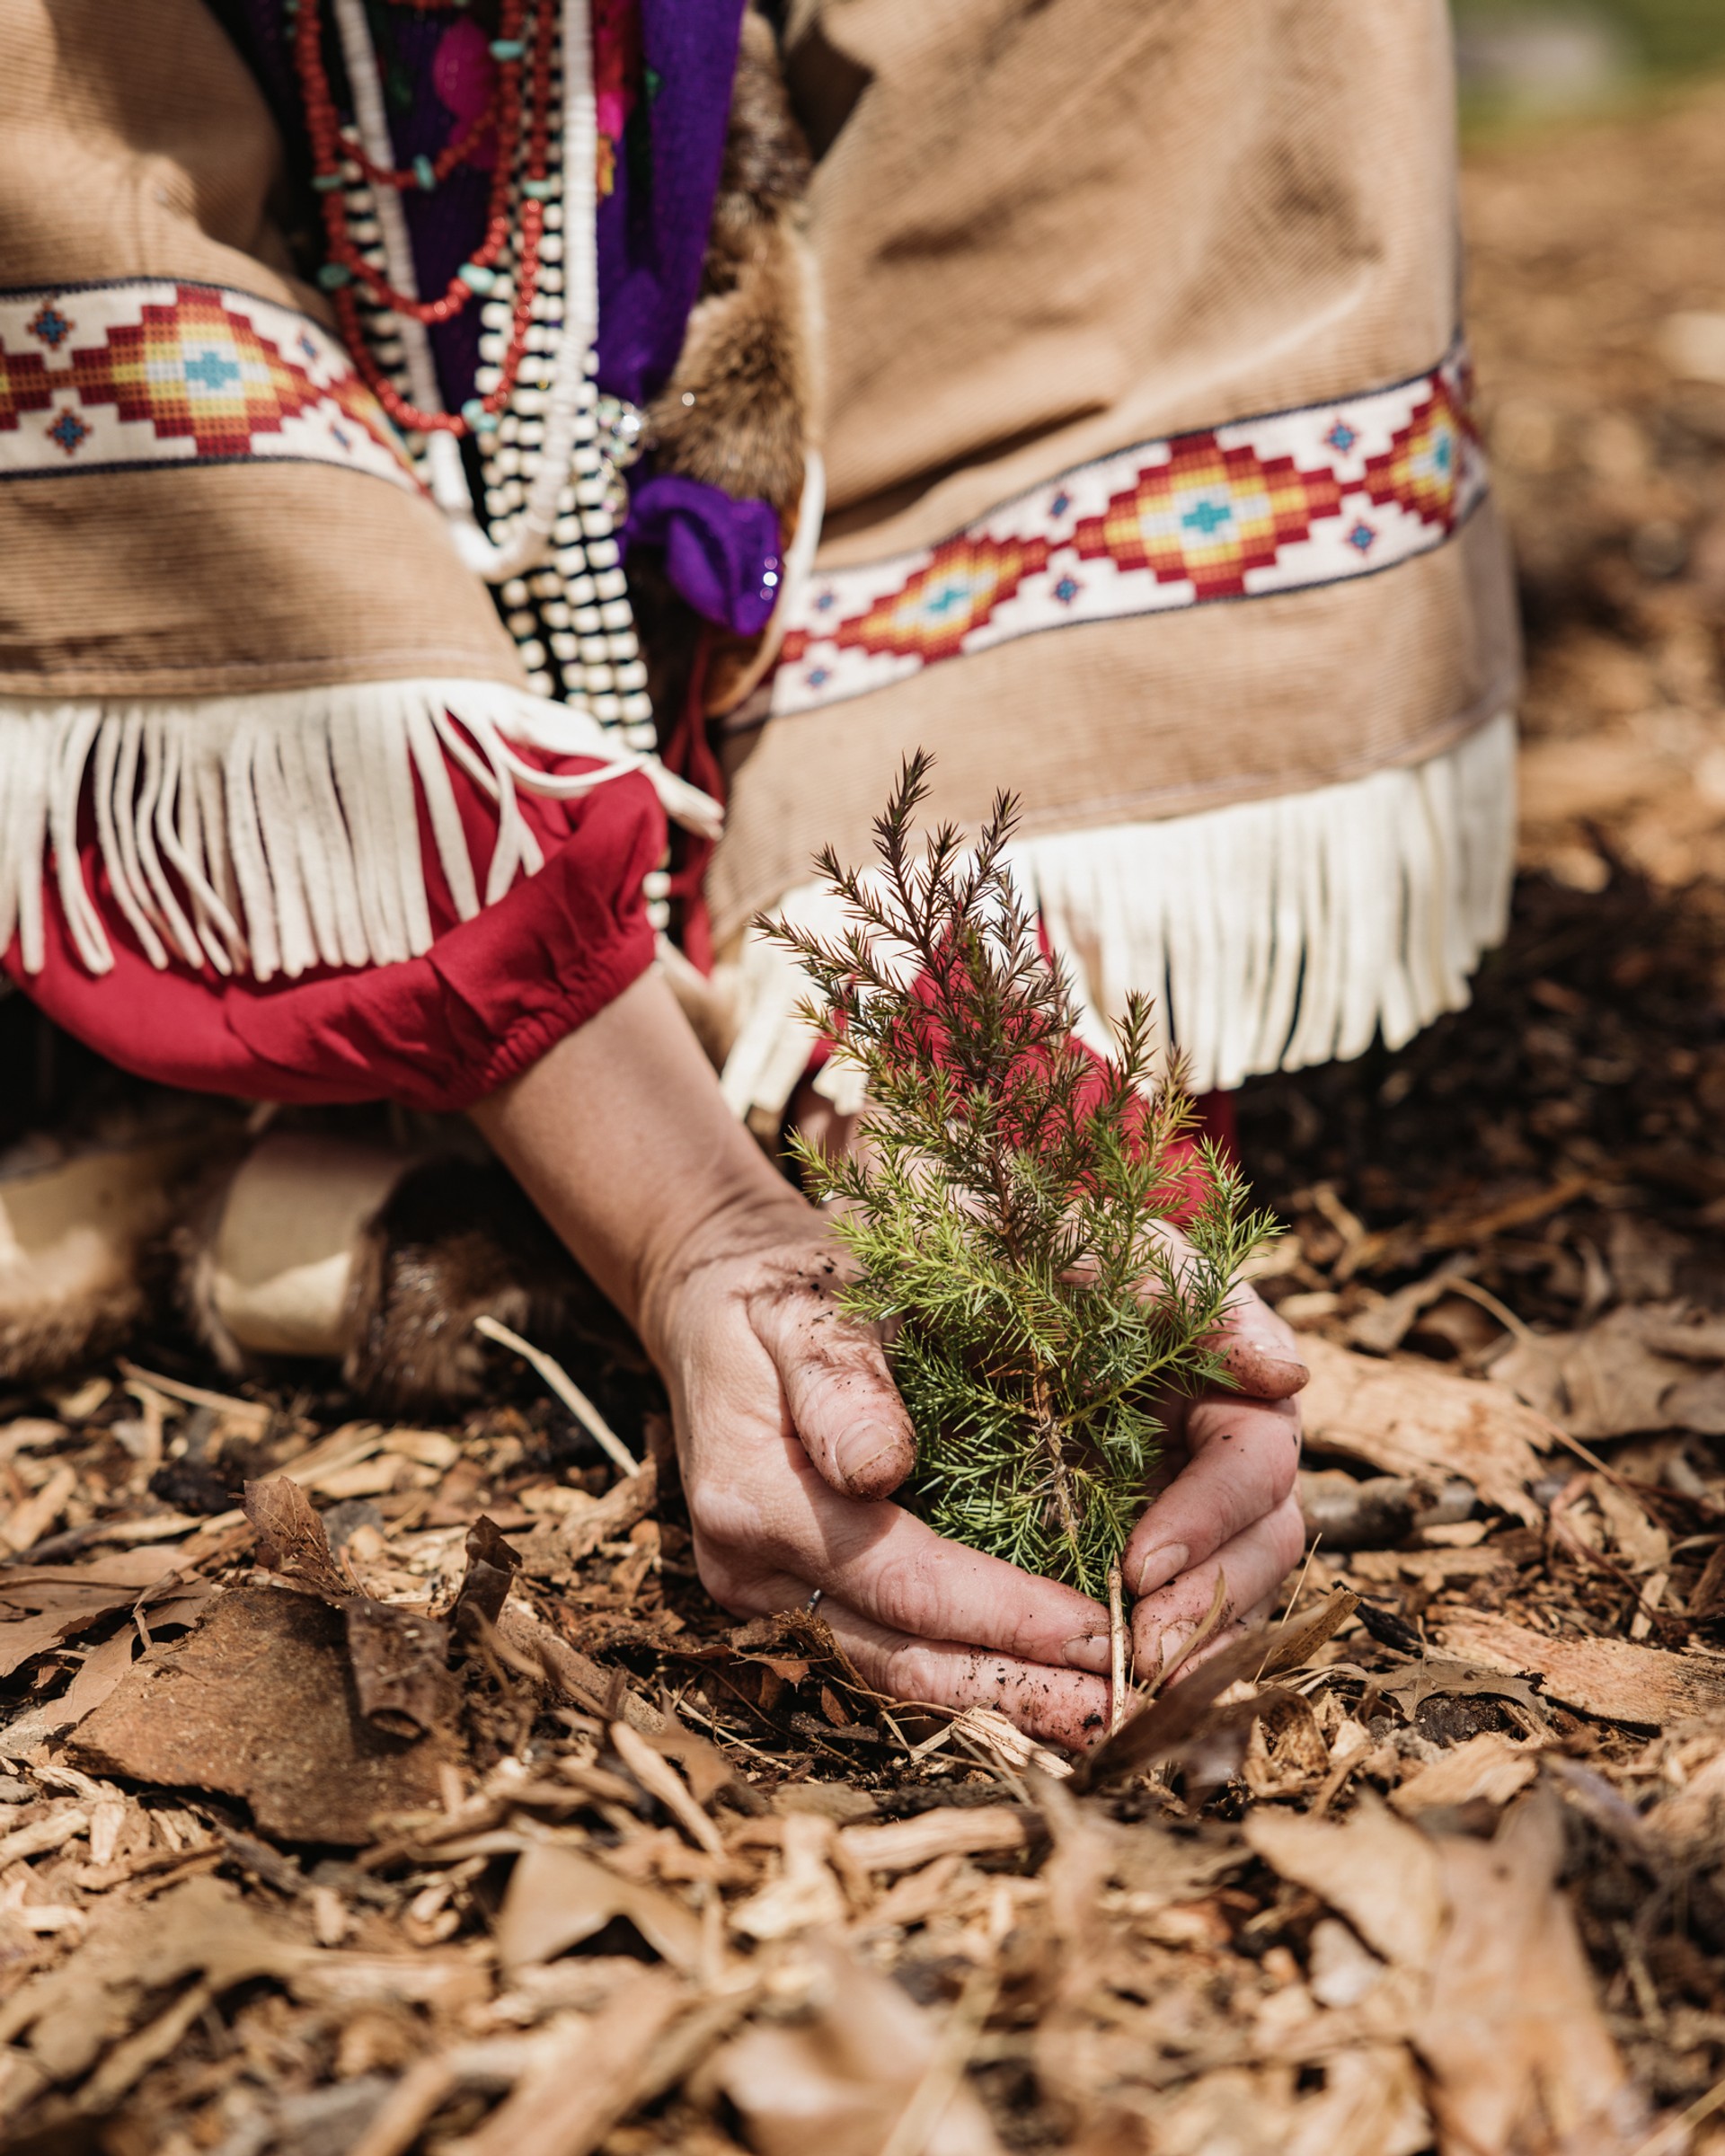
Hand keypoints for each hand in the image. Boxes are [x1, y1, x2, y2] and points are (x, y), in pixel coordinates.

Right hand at [639, 1200, 1307, 1749]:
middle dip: (1018, 1689)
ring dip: (1003, 1699)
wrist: (710, 1302)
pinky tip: (1049, 1680)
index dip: (1004, 1614)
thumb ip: (840, 1380)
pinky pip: (887, 1649)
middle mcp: (751, 1570)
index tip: (1102, 1630)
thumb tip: (879, 1465)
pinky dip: (971, 1669)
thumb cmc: (780, 1289)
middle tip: (1130, 1710)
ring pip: (893, 1671)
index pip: (901, 1580)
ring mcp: (767, 1596)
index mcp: (754, 1494)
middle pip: (898, 1657)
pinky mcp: (794, 1599)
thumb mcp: (806, 1304)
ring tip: (1106, 1713)